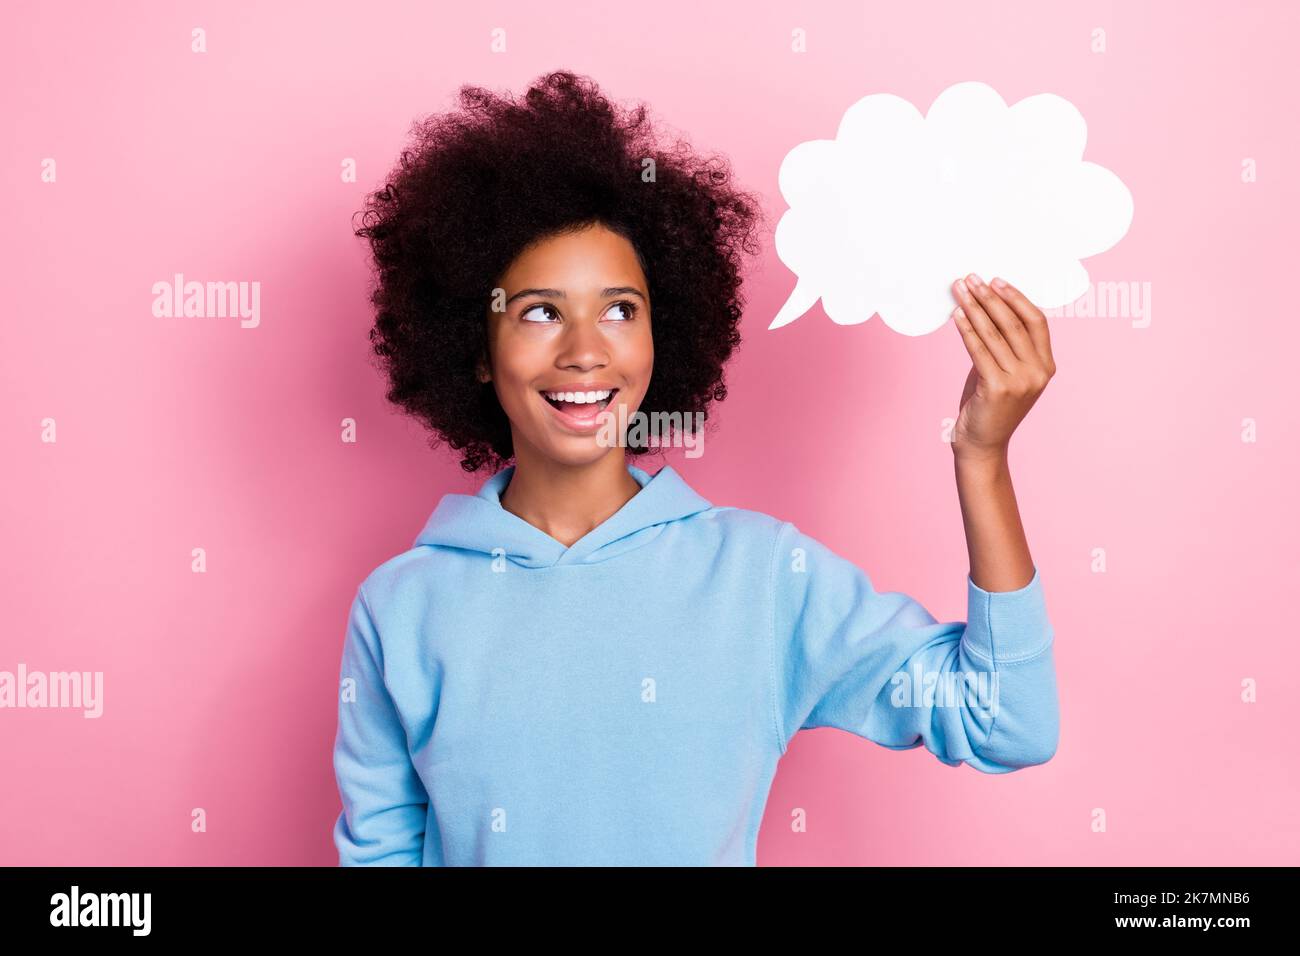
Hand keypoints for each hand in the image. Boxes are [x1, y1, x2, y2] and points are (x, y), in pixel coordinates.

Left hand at [949, 274, 1055, 461]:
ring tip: (960, 290)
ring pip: (995, 334)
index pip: (1037, 321)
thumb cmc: (988, 407)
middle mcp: (1037, 373)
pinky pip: (979, 350)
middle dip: (990, 297)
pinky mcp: (997, 389)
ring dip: (974, 308)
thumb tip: (982, 309)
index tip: (996, 281)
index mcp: (1046, 366)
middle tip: (971, 278)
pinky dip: (966, 330)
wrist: (982, 445)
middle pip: (1014, 323)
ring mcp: (1020, 381)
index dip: (1016, 298)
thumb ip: (1001, 346)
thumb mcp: (1003, 372)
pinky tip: (956, 315)